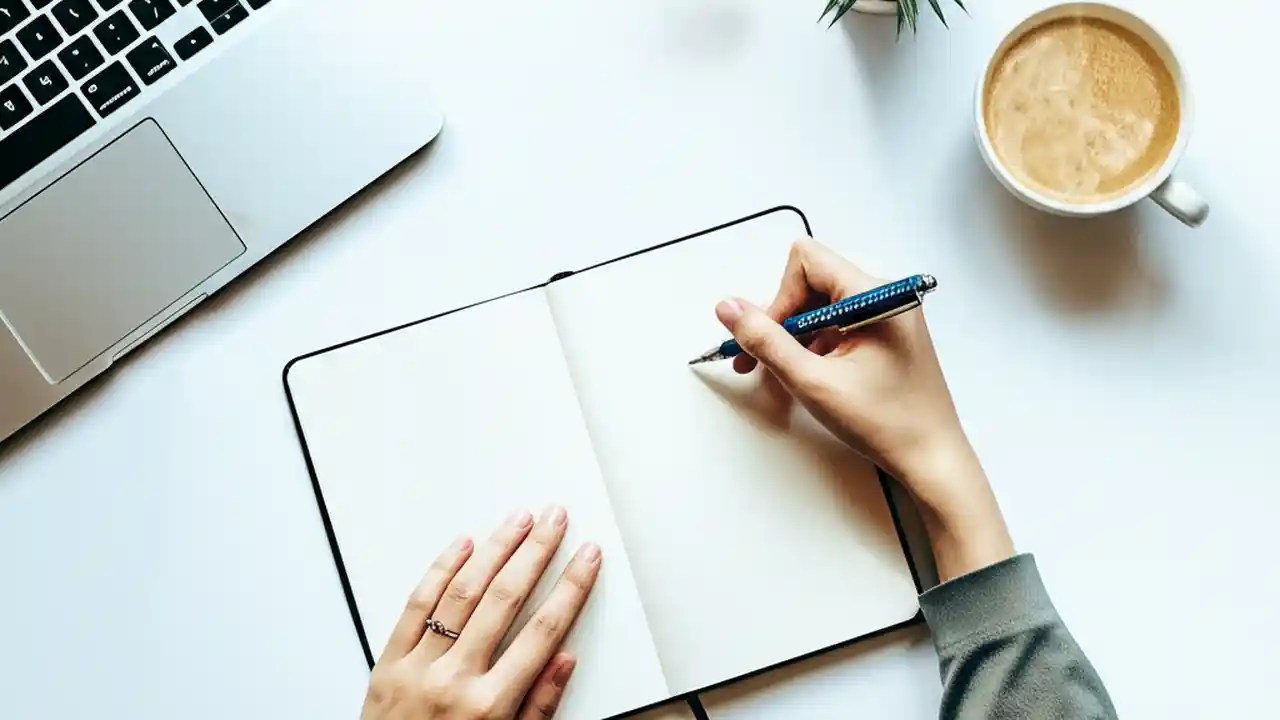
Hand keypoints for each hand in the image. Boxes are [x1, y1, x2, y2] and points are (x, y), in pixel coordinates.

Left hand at [362, 508, 600, 719]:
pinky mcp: (387, 662)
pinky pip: (416, 604)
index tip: (587, 558)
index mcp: (490, 706)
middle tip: (555, 520)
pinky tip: (462, 544)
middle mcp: (454, 680)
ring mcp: (418, 668)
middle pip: (505, 599)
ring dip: (495, 549)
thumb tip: (565, 658)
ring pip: (462, 593)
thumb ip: (539, 705)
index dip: (571, 587)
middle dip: (536, 552)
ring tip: (517, 520)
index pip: (544, 630)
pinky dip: (440, 569)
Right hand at [715, 239, 1012, 580]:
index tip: (770, 339)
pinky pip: (836, 323)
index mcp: (875, 295)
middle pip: (810, 281)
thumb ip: (766, 342)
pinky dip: (814, 346)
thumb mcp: (813, 382)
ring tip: (783, 375)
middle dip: (781, 319)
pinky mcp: (885, 333)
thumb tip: (729, 309)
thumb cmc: (887, 423)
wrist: (931, 458)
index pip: (807, 261)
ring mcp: (886, 314)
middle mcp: (884, 294)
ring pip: (820, 304)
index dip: (778, 298)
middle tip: (760, 360)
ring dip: (795, 336)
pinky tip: (808, 376)